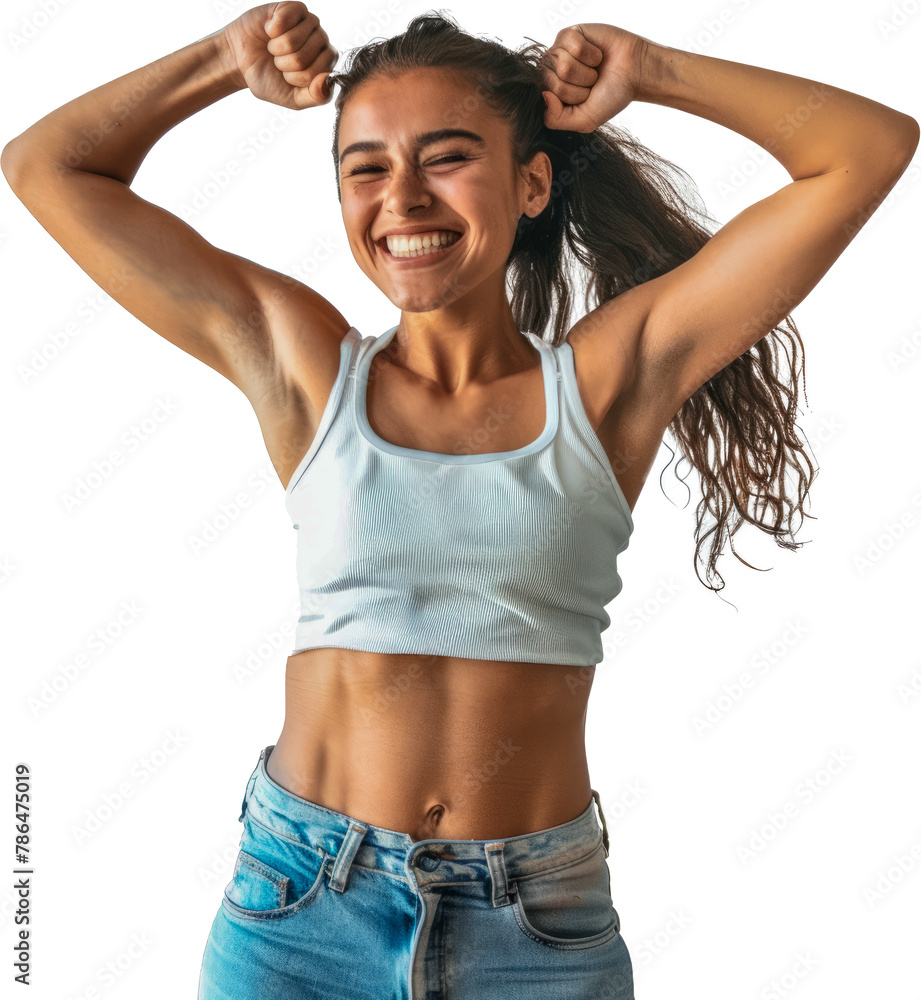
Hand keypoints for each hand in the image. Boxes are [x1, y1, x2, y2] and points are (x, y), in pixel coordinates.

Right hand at [221, 1, 337, 109]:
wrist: (241, 60)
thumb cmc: (269, 79)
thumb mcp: (292, 99)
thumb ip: (314, 97)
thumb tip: (325, 81)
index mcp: (326, 64)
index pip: (320, 72)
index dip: (296, 78)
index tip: (287, 77)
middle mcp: (322, 41)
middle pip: (306, 56)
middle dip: (284, 63)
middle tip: (278, 61)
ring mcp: (309, 22)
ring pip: (296, 38)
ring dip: (277, 47)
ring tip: (274, 48)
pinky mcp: (294, 8)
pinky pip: (286, 17)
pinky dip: (272, 29)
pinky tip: (270, 31)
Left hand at [540, 24, 649, 131]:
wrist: (634, 73)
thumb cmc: (610, 96)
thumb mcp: (583, 120)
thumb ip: (556, 119)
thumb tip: (544, 95)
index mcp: (550, 91)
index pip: (548, 99)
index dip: (573, 100)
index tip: (586, 97)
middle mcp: (550, 71)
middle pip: (555, 82)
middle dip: (580, 87)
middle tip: (592, 82)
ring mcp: (558, 50)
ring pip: (564, 65)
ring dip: (586, 71)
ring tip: (595, 69)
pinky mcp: (569, 34)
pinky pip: (574, 46)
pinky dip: (591, 54)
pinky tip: (596, 55)